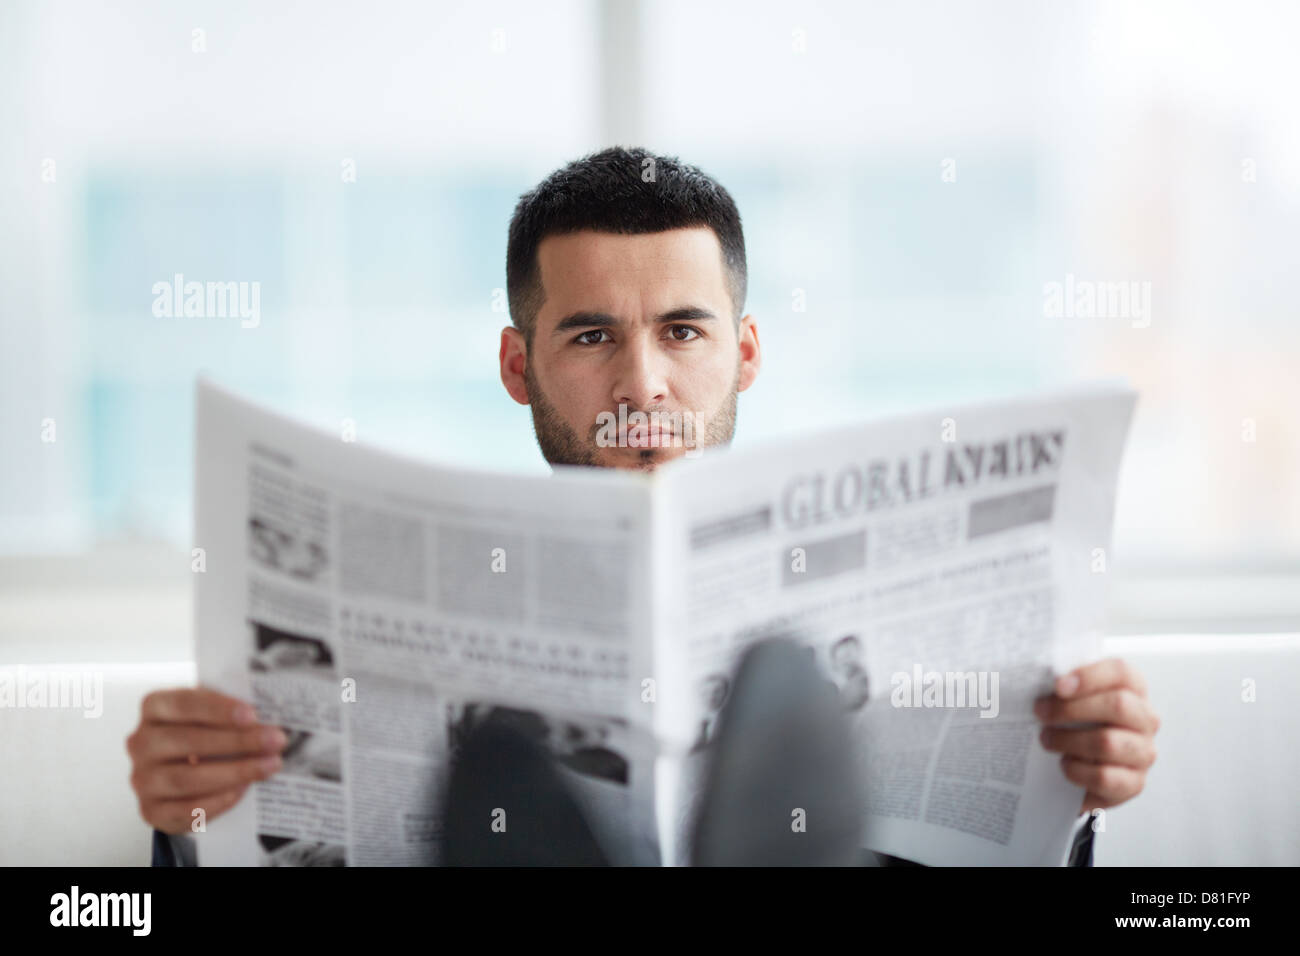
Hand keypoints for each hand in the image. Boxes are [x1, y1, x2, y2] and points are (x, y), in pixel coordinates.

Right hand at [127, 687, 286, 834]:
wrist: (184, 774)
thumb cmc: (203, 732)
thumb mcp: (212, 714)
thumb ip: (230, 711)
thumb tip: (267, 716)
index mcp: (155, 708)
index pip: (183, 703)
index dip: (218, 709)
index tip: (252, 715)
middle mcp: (141, 742)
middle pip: (187, 741)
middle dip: (237, 741)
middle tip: (275, 741)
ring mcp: (143, 779)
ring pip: (186, 778)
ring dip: (235, 772)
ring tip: (269, 766)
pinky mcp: (151, 811)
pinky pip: (185, 809)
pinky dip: (218, 800)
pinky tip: (243, 790)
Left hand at [1034, 658, 1159, 814]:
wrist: (1082, 771)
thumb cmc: (1076, 724)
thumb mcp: (1073, 699)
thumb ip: (1066, 686)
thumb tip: (1037, 674)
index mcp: (1132, 690)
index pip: (1121, 672)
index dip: (1089, 676)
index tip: (1058, 686)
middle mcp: (1145, 719)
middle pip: (1118, 705)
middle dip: (1071, 709)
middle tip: (1040, 712)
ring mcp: (1143, 752)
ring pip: (1108, 742)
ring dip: (1068, 740)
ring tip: (1047, 739)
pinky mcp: (1134, 783)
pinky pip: (1104, 776)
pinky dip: (1076, 770)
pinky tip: (1065, 764)